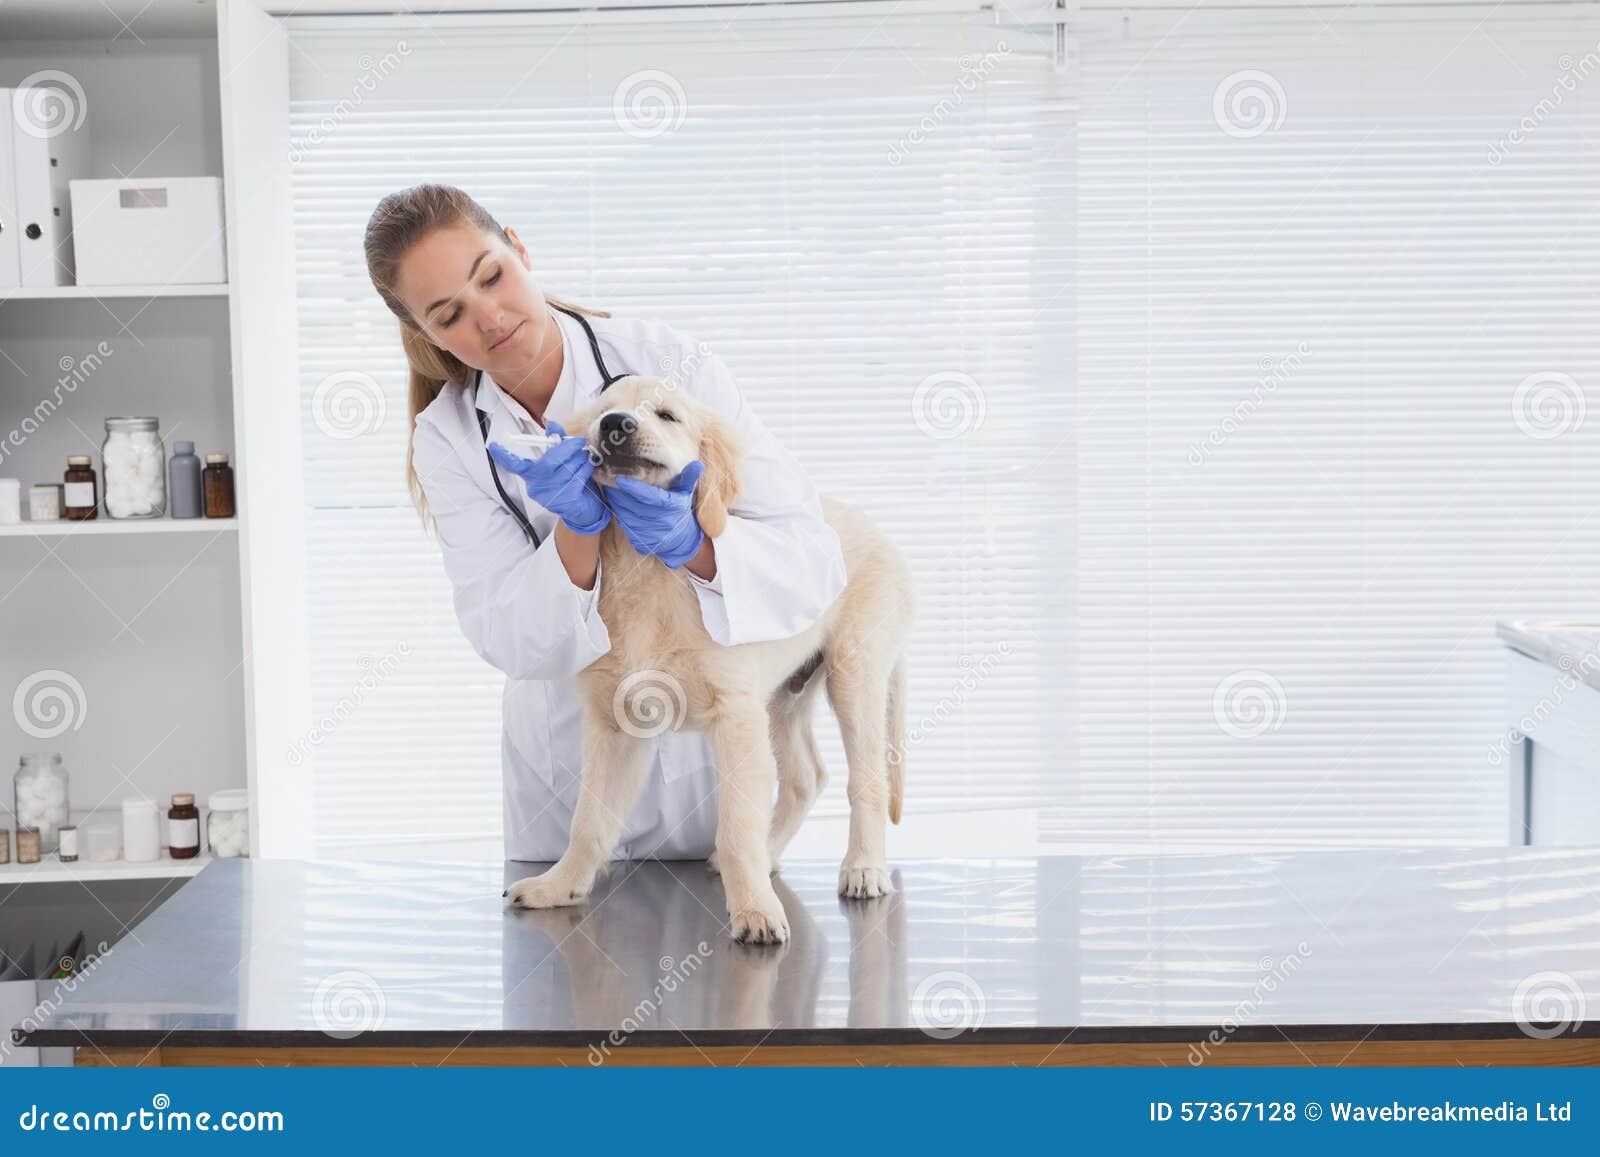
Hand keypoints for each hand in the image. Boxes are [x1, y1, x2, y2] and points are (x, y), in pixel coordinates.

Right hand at [487, 421, 609, 534]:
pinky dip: (586, 468)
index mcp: (531, 476)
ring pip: (568, 468)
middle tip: (579, 441)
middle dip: (568, 448)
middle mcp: (536, 487)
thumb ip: (555, 442)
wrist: (582, 508)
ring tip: (584, 457)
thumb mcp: (559, 461)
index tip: (493, 446)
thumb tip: (552, 425)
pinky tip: (588, 467)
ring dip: (580, 458)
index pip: (515, 465)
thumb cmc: (569, 480)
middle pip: (550, 461)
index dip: (504, 457)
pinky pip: (578, 477)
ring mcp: (551, 496)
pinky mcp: (567, 501)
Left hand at [602, 460, 705, 567]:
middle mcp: (659, 522)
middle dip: (618, 490)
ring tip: (606, 484)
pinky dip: (616, 510)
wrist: (679, 541)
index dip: (633, 488)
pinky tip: (613, 499)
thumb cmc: (679, 511)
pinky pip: (622, 523)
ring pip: (624, 513)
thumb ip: (689, 479)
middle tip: (607, 475)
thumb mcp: (686, 494)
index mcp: (669, 507)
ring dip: (614, 499)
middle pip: (632, 504)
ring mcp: (648, 533)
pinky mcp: (639, 541)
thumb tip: (698, 465)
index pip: (649, 496)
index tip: (620, 478)